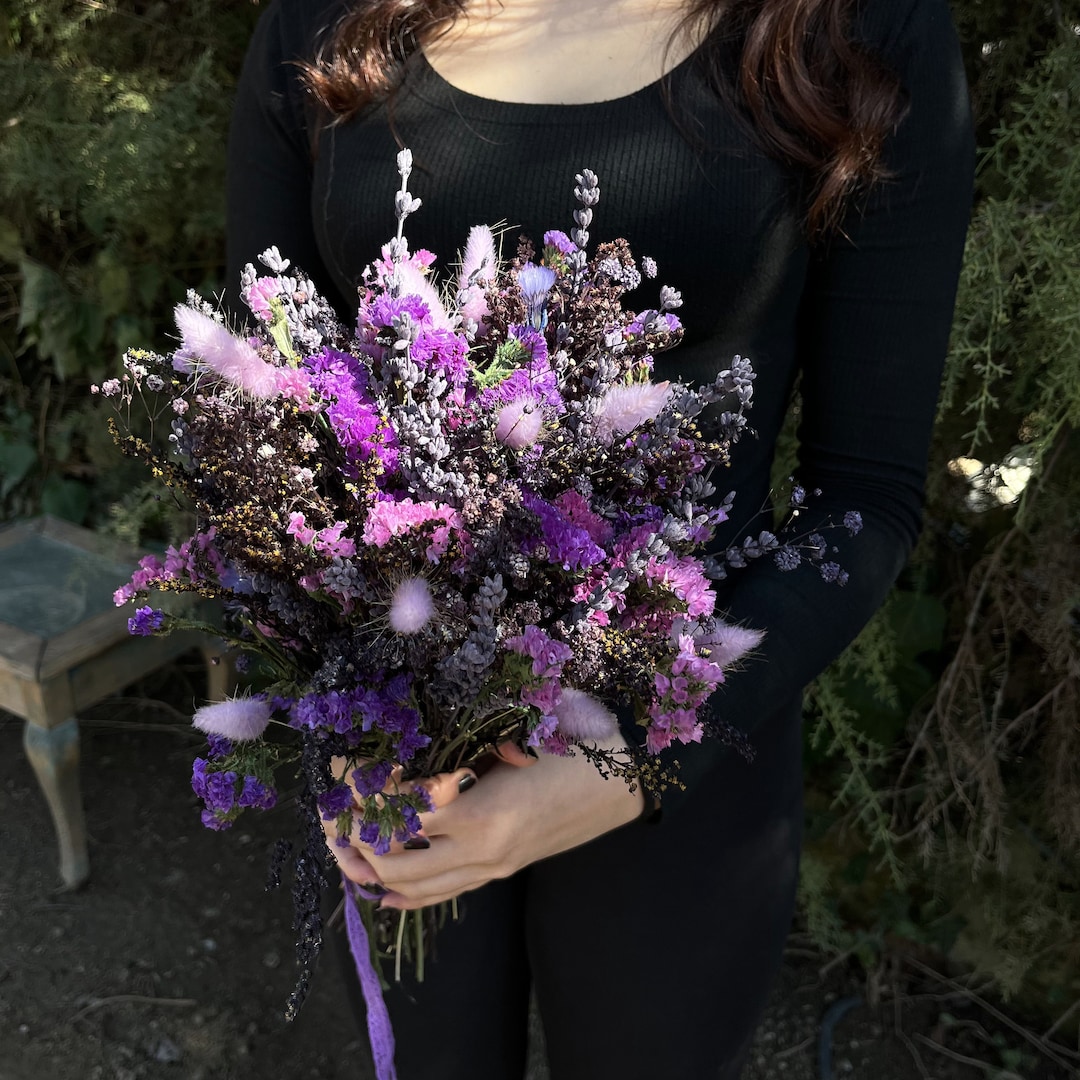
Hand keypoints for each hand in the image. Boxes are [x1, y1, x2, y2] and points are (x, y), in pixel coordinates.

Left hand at [342, 738, 644, 909]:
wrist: (630, 778)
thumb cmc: (577, 740)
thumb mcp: (516, 728)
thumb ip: (461, 741)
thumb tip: (407, 745)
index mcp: (483, 813)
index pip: (398, 811)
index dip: (362, 788)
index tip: (342, 762)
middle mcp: (481, 853)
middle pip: (391, 860)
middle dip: (349, 834)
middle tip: (328, 802)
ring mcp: (491, 868)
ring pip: (410, 887)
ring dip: (367, 865)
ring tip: (340, 839)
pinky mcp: (500, 872)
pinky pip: (441, 895)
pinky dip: (402, 893)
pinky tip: (379, 886)